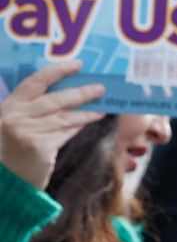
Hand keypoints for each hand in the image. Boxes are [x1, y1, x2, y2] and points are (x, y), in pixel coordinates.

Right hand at [0, 59, 105, 190]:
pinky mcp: (39, 147)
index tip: (78, 64)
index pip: (35, 82)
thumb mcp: (19, 122)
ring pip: (63, 117)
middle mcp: (15, 117)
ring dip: (85, 111)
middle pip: (54, 100)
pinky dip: (79, 125)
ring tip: (102, 107)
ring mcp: (26, 132)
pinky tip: (91, 120)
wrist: (8, 177)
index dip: (57, 71)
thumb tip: (70, 92)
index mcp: (9, 106)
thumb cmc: (16, 146)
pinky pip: (65, 133)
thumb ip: (35, 108)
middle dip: (80, 93)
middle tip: (100, 88)